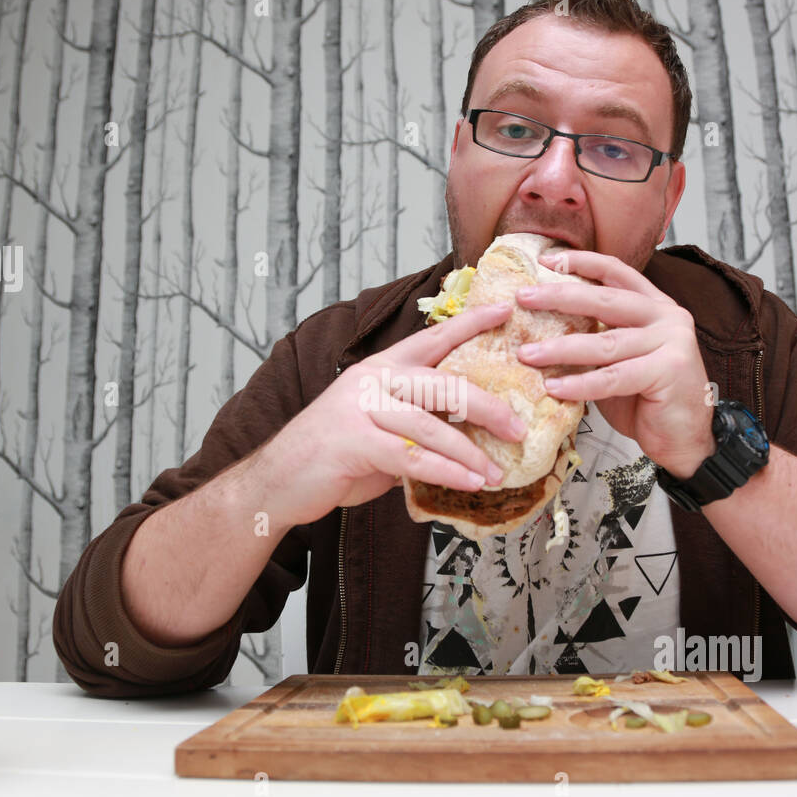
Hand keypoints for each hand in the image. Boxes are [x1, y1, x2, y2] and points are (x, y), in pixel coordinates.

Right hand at [264, 302, 530, 526]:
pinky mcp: (355, 442)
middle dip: (488, 406)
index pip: (433, 338)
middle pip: (444, 384)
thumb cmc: (334, 455)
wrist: (278, 480)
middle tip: (518, 426)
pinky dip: (447, 472)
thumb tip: (465, 435)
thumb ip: (414, 422)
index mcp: (381, 368)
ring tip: (497, 472)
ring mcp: (362, 409)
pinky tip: (469, 484)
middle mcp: (373, 380)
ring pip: (432, 425)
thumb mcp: (378, 427)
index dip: (470, 323)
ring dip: (471, 454)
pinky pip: (413, 457)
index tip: (505, 311)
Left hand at [514, 249, 715, 477]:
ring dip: (561, 348)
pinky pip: (614, 377)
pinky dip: (581, 383)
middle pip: (606, 299)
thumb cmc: (647, 400)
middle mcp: (667, 317)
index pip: (617, 272)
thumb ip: (596, 338)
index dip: (581, 262)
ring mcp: (672, 341)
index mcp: (655, 306)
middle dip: (560, 296)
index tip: (544, 259)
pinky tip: (554, 388)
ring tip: (526, 354)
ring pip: (605, 342)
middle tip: (523, 297)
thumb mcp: (618, 360)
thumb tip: (541, 327)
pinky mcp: (669, 371)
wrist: (684, 439)